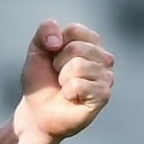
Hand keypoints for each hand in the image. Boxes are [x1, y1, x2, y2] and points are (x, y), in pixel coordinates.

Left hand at [13, 20, 114, 143]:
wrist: (38, 113)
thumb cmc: (41, 82)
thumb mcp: (36, 51)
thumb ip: (45, 31)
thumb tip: (57, 40)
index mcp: (90, 42)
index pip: (74, 30)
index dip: (55, 45)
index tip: (53, 59)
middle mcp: (103, 57)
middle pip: (76, 47)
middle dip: (58, 63)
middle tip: (58, 76)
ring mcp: (106, 76)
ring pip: (78, 65)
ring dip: (62, 79)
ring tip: (64, 87)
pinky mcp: (103, 95)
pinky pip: (79, 84)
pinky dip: (68, 92)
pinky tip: (71, 98)